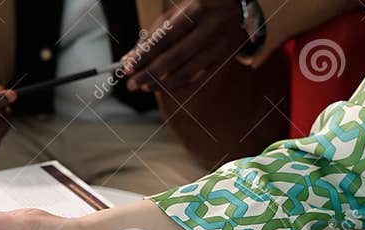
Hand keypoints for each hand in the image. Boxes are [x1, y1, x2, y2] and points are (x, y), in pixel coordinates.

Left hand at [122, 0, 241, 91]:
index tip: (128, 68)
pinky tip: (165, 86)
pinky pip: (199, 81)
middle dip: (149, 74)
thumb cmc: (199, 10)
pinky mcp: (225, 61)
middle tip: (132, 84)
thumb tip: (130, 59)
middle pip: (174, 59)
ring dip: (162, 84)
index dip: (144, 56)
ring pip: (186, 73)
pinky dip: (179, 86)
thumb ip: (154, 35)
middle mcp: (211, 28)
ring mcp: (221, 46)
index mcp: (195, 11)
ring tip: (146, 86)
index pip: (164, 39)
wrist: (236, 7)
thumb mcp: (177, 13)